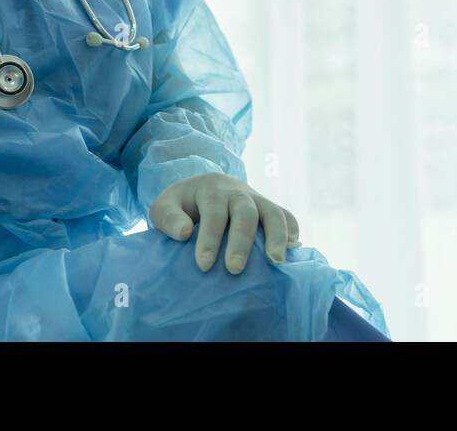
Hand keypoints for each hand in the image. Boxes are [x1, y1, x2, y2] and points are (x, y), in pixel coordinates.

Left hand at [150, 174, 300, 273]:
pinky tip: (292, 252)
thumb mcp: (164, 206)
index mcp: (211, 188)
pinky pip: (287, 217)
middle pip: (245, 212)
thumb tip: (184, 233)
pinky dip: (292, 232)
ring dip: (276, 236)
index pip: (213, 212)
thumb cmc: (182, 206)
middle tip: (234, 269)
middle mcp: (237, 191)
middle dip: (241, 241)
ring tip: (276, 262)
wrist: (203, 189)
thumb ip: (168, 217)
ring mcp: (257, 199)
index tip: (203, 265)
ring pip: (273, 212)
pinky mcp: (269, 209)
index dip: (210, 238)